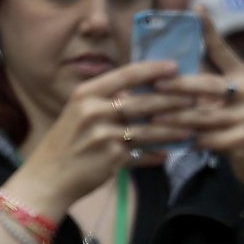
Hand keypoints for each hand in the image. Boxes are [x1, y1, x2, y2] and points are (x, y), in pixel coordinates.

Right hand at [7, 60, 190, 209]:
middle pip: (143, 102)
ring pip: (149, 130)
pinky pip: (143, 155)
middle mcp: (94, 111)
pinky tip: (170, 153)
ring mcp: (104, 136)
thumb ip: (106, 101)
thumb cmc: (67, 142)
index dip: (152, 70)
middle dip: (172, 101)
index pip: (125, 75)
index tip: (174, 66)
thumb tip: (141, 93)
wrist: (48, 177)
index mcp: (86, 94)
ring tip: (192, 128)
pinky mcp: (112, 159)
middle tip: (195, 98)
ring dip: (174, 130)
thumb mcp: (79, 113)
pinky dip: (157, 155)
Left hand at [161, 3, 243, 208]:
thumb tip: (180, 54)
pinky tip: (169, 140)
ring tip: (152, 117)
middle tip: (152, 84)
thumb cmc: (242, 125)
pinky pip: (208, 140)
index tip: (196, 8)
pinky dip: (187, 141)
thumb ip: (212, 76)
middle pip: (207, 86)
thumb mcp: (234, 98)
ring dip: (174, 117)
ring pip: (203, 116)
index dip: (210, 30)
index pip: (225, 50)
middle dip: (177, 86)